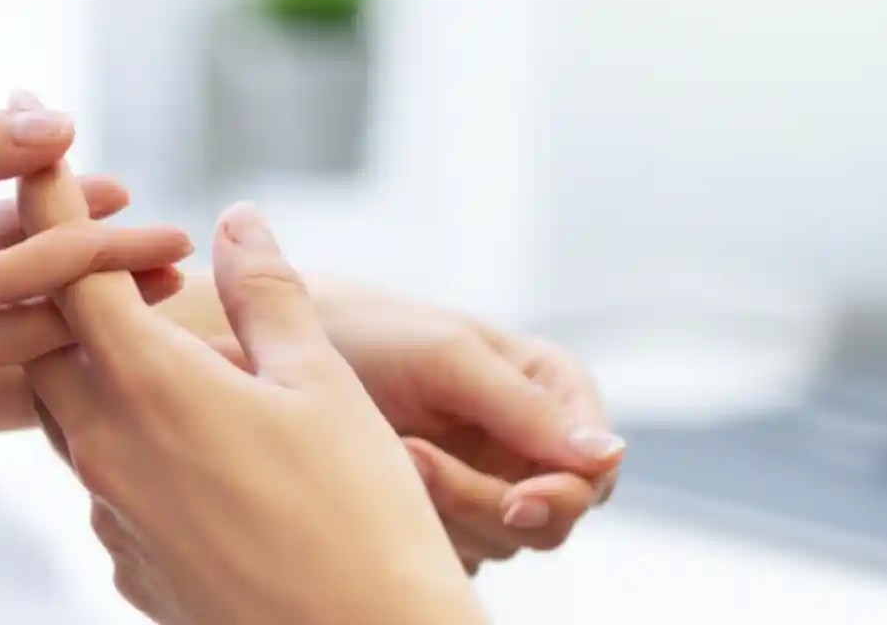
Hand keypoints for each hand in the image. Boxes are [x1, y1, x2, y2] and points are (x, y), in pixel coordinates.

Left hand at [23, 165, 485, 624]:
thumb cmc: (358, 513)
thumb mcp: (322, 382)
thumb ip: (267, 292)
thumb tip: (237, 220)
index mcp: (148, 388)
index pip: (70, 267)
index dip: (48, 198)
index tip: (29, 137)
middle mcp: (104, 451)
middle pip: (51, 344)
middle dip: (71, 294)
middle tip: (120, 266)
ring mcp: (109, 516)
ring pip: (72, 416)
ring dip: (99, 372)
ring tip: (165, 358)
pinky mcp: (129, 566)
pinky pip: (104, 484)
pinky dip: (128, 445)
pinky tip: (195, 453)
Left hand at [310, 284, 621, 568]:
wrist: (279, 352)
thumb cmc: (369, 333)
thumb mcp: (447, 356)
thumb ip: (524, 406)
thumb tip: (608, 454)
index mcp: (549, 388)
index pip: (594, 465)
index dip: (564, 490)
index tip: (514, 500)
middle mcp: (527, 439)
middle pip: (552, 515)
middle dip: (485, 500)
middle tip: (417, 463)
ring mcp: (486, 481)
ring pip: (502, 540)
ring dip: (442, 510)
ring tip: (387, 453)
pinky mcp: (443, 514)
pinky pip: (455, 553)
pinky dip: (420, 531)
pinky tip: (381, 487)